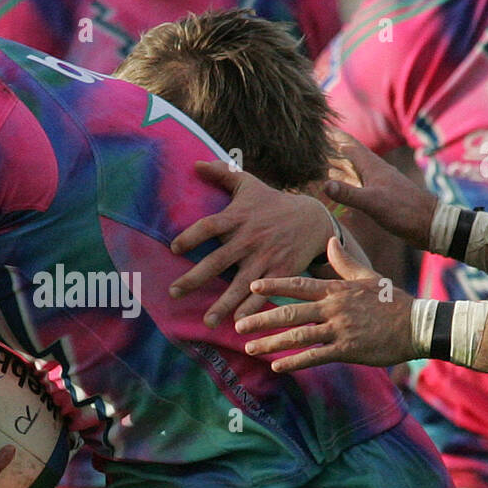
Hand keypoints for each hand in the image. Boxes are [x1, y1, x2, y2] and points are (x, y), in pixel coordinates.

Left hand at [169, 160, 339, 328]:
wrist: (313, 219)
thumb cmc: (273, 202)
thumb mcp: (249, 185)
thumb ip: (223, 173)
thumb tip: (195, 163)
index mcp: (238, 217)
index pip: (210, 226)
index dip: (192, 236)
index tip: (174, 248)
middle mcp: (249, 239)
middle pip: (219, 260)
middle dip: (195, 278)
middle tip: (173, 292)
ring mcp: (265, 258)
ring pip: (240, 284)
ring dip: (223, 304)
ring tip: (207, 321)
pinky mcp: (280, 272)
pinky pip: (264, 293)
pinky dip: (253, 309)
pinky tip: (240, 324)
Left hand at [235, 238, 414, 370]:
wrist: (418, 324)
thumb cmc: (392, 301)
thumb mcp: (368, 276)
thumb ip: (344, 261)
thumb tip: (330, 241)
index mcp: (336, 289)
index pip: (298, 284)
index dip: (273, 284)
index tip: (251, 286)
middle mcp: (334, 307)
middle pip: (290, 311)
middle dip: (261, 318)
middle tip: (237, 324)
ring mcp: (340, 328)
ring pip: (298, 335)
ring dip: (271, 342)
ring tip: (249, 348)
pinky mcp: (348, 349)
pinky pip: (316, 356)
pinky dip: (295, 362)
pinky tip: (277, 367)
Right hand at [322, 133, 436, 248]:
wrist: (429, 224)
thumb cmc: (404, 211)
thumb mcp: (374, 202)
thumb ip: (349, 194)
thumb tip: (325, 185)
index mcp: (372, 166)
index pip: (347, 143)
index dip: (332, 133)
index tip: (315, 123)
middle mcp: (372, 170)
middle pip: (346, 154)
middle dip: (328, 148)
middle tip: (308, 143)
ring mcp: (375, 182)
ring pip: (349, 168)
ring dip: (333, 164)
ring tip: (315, 161)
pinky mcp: (377, 195)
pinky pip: (354, 183)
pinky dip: (341, 181)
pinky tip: (335, 186)